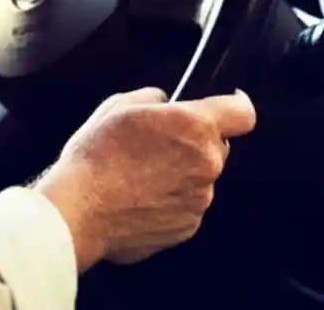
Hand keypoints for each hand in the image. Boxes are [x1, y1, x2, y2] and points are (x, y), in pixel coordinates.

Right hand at [35, 88, 256, 270]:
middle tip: (156, 145)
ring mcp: (199, 199)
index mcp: (194, 127)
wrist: (80, 210)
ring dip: (179, 174)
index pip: (243, 112)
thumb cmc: (95, 158)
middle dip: (193, 143)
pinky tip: (138, 197)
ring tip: (138, 176)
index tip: (229, 105)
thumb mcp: (118, 105)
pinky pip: (187, 206)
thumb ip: (153, 97)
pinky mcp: (188, 227)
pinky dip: (169, 201)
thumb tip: (163, 101)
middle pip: (217, 146)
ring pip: (200, 178)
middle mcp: (206, 164)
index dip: (236, 106)